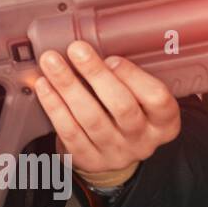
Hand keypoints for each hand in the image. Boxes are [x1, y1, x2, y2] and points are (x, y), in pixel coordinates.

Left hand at [34, 40, 180, 185]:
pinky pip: (69, 131)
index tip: (111, 57)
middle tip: (76, 49)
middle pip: (122, 107)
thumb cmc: (125, 114)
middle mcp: (143, 139)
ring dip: (68, 85)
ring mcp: (116, 153)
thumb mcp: (138, 99)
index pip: (158, 99)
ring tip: (51, 61)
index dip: (134, 77)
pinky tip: (44, 86)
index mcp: (163, 122)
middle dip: (96, 74)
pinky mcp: (89, 159)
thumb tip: (92, 47)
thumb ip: (125, 77)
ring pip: (91, 118)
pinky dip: (54, 106)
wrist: (111, 155)